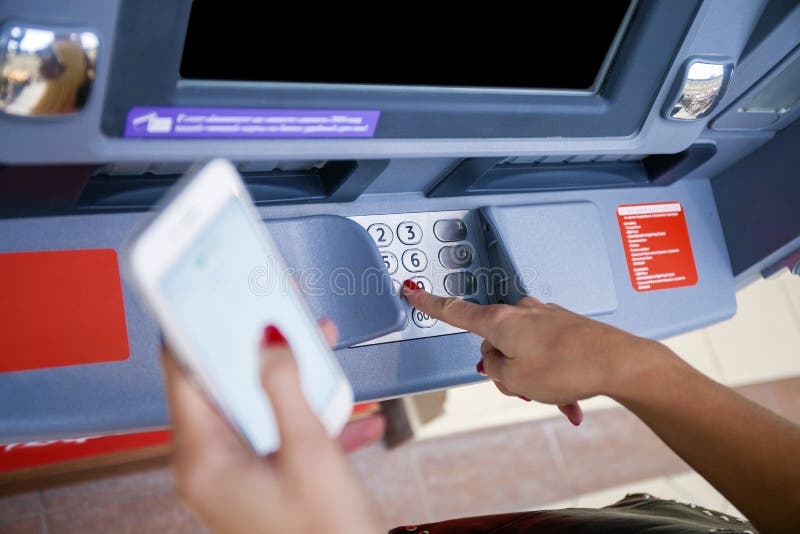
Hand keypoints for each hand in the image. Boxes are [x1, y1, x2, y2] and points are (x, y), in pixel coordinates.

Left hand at [162, 319, 377, 533]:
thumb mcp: (309, 452)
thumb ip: (285, 387)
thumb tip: (269, 338)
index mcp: (203, 458)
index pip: (184, 372)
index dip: (197, 325)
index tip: (211, 289)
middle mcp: (210, 464)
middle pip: (224, 383)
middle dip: (258, 345)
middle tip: (279, 311)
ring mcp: (236, 472)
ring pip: (256, 404)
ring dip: (291, 378)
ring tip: (320, 351)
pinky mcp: (261, 478)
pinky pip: (279, 432)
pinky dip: (309, 417)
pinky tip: (349, 412)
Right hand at [402, 284, 658, 421]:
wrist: (620, 363)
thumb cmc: (568, 368)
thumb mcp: (516, 379)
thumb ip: (495, 368)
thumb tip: (496, 358)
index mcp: (500, 320)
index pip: (455, 311)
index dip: (429, 303)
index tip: (411, 289)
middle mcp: (520, 312)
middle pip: (493, 344)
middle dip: (505, 370)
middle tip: (527, 389)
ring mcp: (544, 317)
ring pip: (522, 354)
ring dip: (533, 379)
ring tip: (557, 398)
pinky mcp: (565, 326)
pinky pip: (546, 356)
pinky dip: (553, 378)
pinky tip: (571, 400)